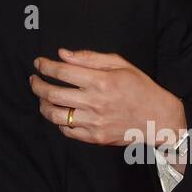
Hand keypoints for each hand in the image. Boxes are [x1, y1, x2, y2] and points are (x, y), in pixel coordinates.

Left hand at [30, 48, 186, 166]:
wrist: (158, 118)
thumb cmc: (140, 87)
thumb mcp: (120, 65)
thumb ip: (89, 58)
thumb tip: (62, 54)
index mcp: (101, 81)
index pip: (62, 72)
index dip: (45, 66)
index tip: (38, 63)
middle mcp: (95, 103)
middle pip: (52, 94)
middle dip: (37, 85)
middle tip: (34, 79)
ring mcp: (94, 123)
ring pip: (55, 115)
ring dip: (43, 105)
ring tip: (42, 98)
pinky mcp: (95, 138)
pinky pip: (67, 131)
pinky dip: (59, 122)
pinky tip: (60, 113)